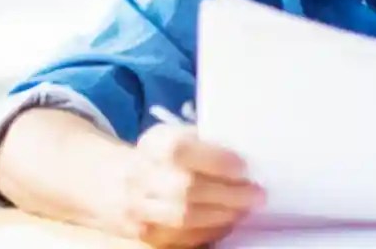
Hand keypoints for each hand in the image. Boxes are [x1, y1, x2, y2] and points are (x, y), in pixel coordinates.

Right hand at [116, 123, 264, 247]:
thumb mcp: (181, 137)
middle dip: (228, 194)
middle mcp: (139, 176)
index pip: (180, 151)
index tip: (244, 168)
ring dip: (222, 215)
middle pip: (185, 190)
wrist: (118, 183)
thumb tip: (250, 157)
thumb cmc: (165, 158)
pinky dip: (209, 232)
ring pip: (183, 219)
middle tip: (257, 195)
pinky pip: (180, 238)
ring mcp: (137, 208)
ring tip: (244, 209)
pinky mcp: (142, 234)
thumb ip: (209, 143)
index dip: (215, 160)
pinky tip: (226, 222)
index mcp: (153, 144)